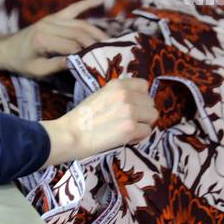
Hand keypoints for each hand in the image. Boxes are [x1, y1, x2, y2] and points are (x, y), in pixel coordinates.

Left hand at [0, 0, 108, 77]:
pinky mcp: (54, 16)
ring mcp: (52, 18)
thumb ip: (58, 65)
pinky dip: (87, 3)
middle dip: (96, 43)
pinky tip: (100, 0)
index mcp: (43, 39)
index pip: (72, 47)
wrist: (6, 48)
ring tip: (110, 42)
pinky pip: (73, 8)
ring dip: (97, 31)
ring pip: (81, 23)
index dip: (87, 55)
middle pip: (79, 33)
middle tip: (111, 53)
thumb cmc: (21, 62)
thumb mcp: (37, 70)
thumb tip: (80, 63)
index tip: (99, 63)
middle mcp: (49, 25)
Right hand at [40, 77, 156, 165]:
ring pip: (153, 117)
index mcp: (118, 84)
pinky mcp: (131, 128)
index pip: (144, 86)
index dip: (141, 98)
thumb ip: (119, 95)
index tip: (133, 106)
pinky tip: (126, 139)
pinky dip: (139, 137)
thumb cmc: (81, 118)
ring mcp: (130, 111)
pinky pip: (147, 132)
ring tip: (129, 130)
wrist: (70, 135)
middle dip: (143, 113)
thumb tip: (136, 102)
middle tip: (129, 122)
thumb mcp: (101, 95)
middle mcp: (126, 94)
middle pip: (150, 102)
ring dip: (144, 124)